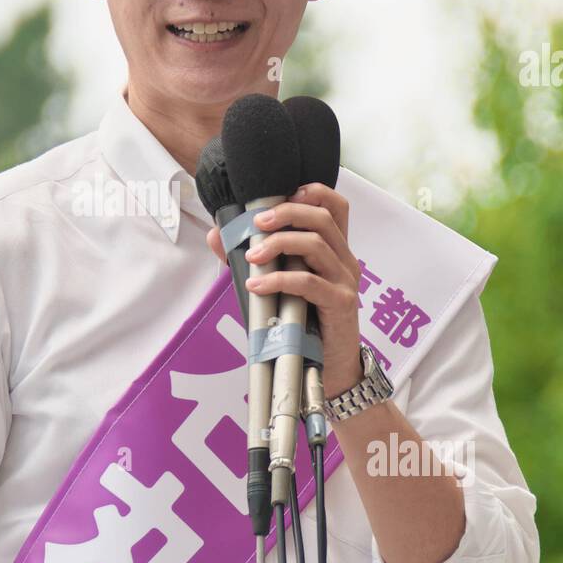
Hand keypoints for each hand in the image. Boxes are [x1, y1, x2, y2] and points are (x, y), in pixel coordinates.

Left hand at [205, 181, 362, 397]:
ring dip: (278, 244)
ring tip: (251, 257)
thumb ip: (251, 258)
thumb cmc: (301, 323)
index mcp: (334, 250)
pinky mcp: (341, 304)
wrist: (329, 370)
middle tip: (256, 224)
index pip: (336, 206)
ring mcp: (346, 281)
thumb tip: (217, 235)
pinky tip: (257, 286)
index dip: (313, 192)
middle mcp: (345, 260)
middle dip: (285, 213)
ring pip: (316, 244)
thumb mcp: (276, 284)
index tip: (282, 195)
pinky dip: (278, 280)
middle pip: (322, 217)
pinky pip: (309, 283)